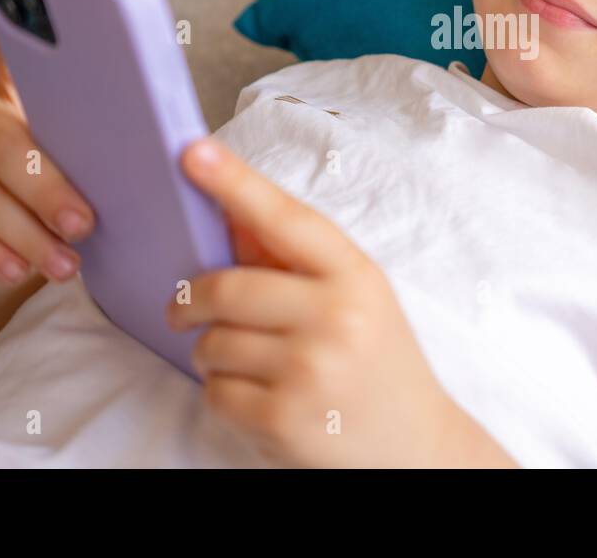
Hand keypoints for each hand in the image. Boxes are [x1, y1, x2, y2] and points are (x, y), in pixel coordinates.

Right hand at [0, 0, 95, 284]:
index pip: (14, 52)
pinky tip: (15, 267)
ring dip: (23, 234)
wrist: (24, 214)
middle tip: (84, 224)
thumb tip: (171, 145)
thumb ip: (107, 133)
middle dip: (45, 189)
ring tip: (66, 262)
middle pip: (3, 145)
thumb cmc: (74, 171)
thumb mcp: (92, 145)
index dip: (0, 31)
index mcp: (21, 85)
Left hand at [166, 136, 517, 467]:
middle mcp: (337, 318)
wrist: (416, 445)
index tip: (192, 152)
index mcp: (356, 276)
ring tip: (246, 363)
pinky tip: (257, 396)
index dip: (235, 183)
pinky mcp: (284, 420)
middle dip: (189, 299)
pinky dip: (221, 393)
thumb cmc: (377, 359)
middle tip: (180, 309)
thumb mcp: (355, 297)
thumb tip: (226, 213)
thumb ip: (292, 258)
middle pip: (226, 288)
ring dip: (210, 352)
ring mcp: (311, 371)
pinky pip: (215, 392)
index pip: (285, 219)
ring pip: (212, 343)